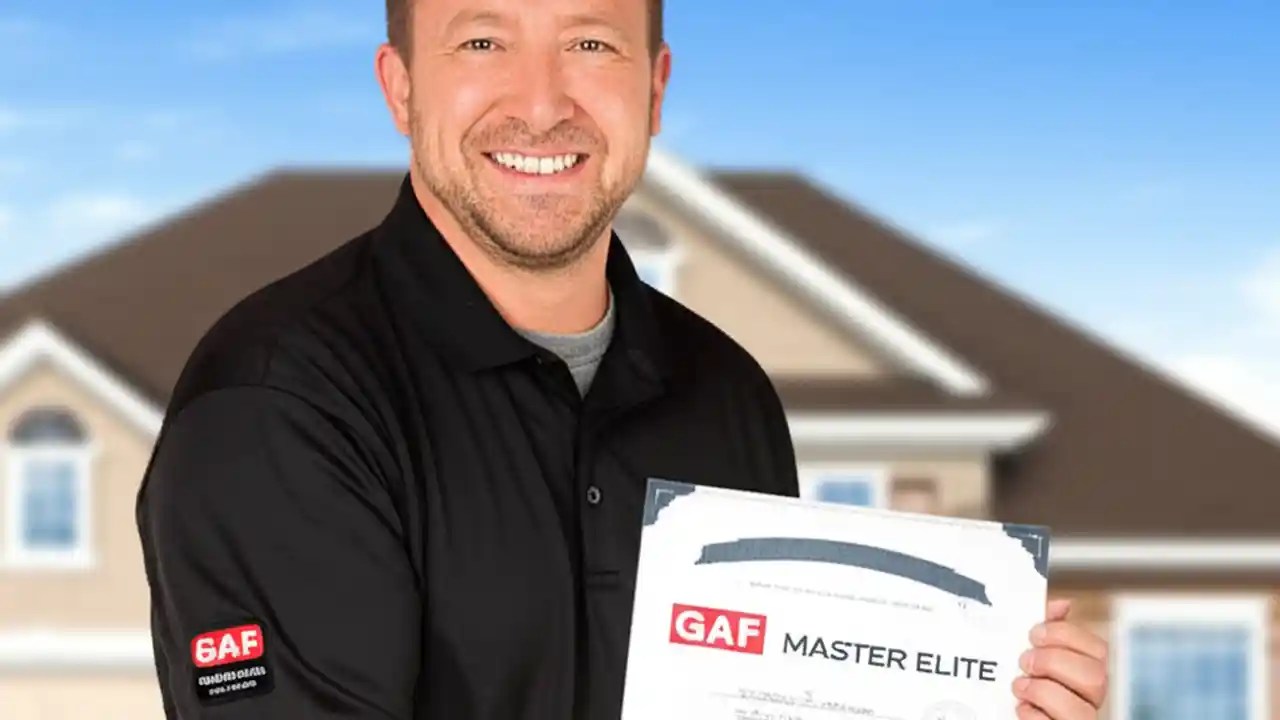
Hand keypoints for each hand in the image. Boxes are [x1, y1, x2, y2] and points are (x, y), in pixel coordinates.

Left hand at [1012, 599, 1108, 718]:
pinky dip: (1033, 716)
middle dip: (1054, 662)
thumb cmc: (1018, 678)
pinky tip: (1020, 708)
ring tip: (1019, 686)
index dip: (1067, 636)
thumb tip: (1062, 604)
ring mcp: (1077, 719)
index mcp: (1085, 671)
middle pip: (1096, 677)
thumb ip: (1046, 627)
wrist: (992, 707)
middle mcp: (1088, 698)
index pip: (1099, 649)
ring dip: (1043, 691)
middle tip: (1024, 661)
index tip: (1034, 634)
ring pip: (1081, 710)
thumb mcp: (1029, 649)